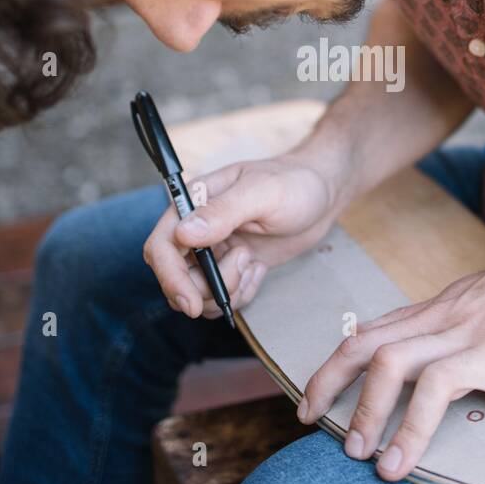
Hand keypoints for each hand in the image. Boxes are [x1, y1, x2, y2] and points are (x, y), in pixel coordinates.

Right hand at [143, 151, 343, 320]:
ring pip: (197, 292)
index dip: (170, 277)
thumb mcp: (262, 193)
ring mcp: (214, 250)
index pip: (161, 246)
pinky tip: (259, 269)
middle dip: (204, 288)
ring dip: (226, 290)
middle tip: (243, 269)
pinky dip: (241, 293)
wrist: (323, 193)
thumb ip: (222, 212)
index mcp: (193, 204)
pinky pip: (222, 296)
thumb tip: (183, 233)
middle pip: (174, 276)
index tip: (191, 301)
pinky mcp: (232, 267)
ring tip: (253, 262)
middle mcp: (197, 229)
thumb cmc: (295, 183)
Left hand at [297, 220, 484, 483]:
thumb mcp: (463, 297)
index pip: (365, 339)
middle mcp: (456, 328)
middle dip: (361, 408)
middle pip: (387, 359)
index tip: (306, 412)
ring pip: (438, 383)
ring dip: (410, 430)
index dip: (328, 376)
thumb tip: (382, 346)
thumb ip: (424, 324)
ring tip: (392, 472)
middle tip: (350, 452)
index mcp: (435, 315)